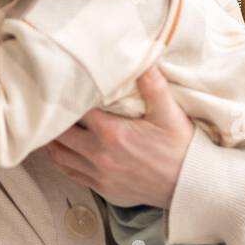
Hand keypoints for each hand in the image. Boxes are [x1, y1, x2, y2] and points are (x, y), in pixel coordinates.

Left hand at [45, 66, 194, 208]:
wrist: (190, 186)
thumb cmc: (180, 148)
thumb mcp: (169, 113)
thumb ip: (153, 84)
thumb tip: (143, 56)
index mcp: (111, 133)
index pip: (76, 110)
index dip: (68, 96)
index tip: (65, 85)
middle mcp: (99, 155)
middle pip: (60, 133)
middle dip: (56, 118)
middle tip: (54, 104)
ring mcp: (99, 174)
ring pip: (60, 156)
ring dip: (55, 140)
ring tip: (54, 125)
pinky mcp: (103, 188)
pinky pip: (71, 174)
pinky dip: (62, 161)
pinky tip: (64, 150)